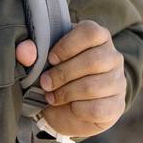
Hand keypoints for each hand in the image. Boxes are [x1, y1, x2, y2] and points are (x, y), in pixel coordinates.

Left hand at [14, 19, 126, 140]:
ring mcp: (118, 82)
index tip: (51, 59)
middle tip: (45, 82)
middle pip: (93, 61)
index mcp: (98, 37)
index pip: (90, 32)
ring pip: (93, 86)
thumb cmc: (58, 75)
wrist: (68, 107)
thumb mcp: (43, 61)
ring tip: (52, 96)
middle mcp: (113, 57)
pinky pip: (97, 108)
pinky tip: (70, 107)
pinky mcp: (116, 105)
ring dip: (66, 93)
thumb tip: (24, 52)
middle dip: (62, 74)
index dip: (67, 46)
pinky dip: (77, 110)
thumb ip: (31, 52)